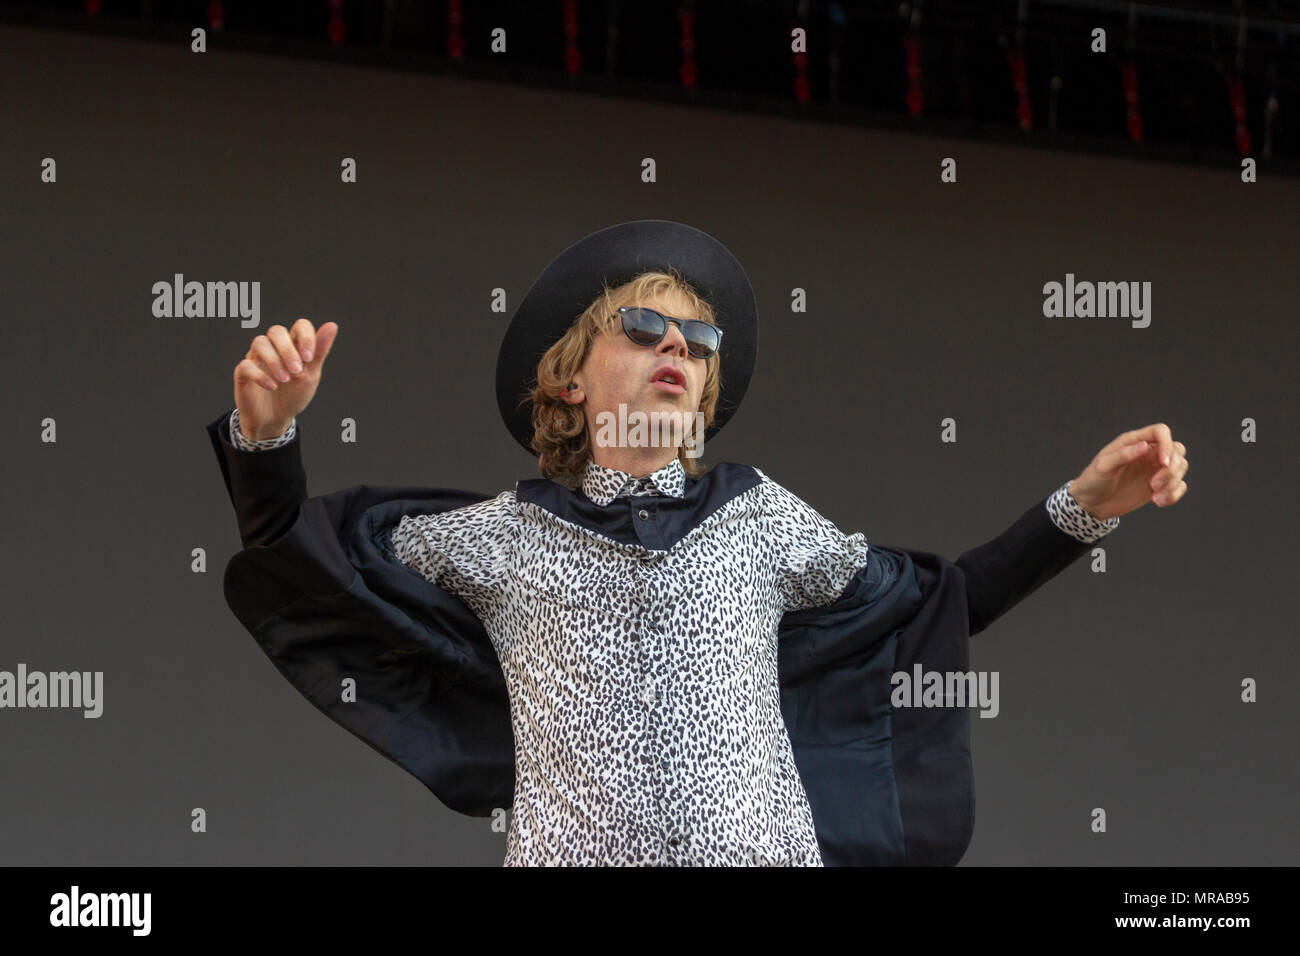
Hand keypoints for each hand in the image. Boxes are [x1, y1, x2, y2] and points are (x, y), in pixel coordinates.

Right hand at [233, 320, 338, 439]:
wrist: (277, 419)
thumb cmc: (294, 394)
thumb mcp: (311, 374)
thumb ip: (319, 351)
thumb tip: (332, 325)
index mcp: (293, 345)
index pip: (300, 325)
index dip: (305, 337)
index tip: (309, 358)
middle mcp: (273, 347)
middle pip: (276, 331)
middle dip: (288, 349)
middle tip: (297, 370)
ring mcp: (257, 358)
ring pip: (259, 343)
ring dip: (274, 361)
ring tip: (285, 379)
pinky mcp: (243, 373)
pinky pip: (246, 365)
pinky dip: (260, 375)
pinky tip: (272, 386)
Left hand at [1068, 423, 1188, 520]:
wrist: (1091, 504)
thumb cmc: (1093, 480)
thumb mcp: (1103, 466)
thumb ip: (1123, 454)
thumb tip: (1144, 446)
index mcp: (1133, 442)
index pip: (1161, 432)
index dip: (1167, 443)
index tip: (1162, 462)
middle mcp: (1147, 453)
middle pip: (1176, 450)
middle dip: (1172, 468)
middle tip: (1154, 484)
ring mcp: (1154, 469)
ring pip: (1180, 467)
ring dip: (1173, 482)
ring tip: (1155, 496)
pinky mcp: (1158, 486)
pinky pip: (1179, 485)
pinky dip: (1174, 494)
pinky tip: (1158, 501)